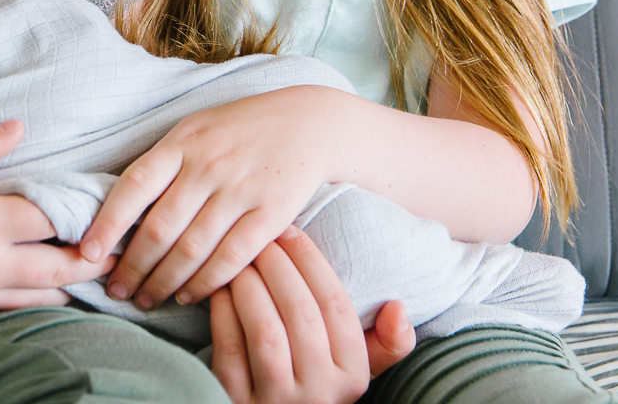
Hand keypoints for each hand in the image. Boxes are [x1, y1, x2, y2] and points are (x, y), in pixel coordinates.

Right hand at [0, 120, 115, 326]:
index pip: (51, 218)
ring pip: (42, 297)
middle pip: (62, 267)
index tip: (107, 200)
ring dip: (71, 283)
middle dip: (95, 257)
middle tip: (123, 246)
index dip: (82, 210)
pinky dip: (37, 298)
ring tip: (95, 268)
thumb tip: (17, 127)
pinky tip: (47, 287)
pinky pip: (12, 309)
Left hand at [84, 87, 339, 307]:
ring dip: (164, 281)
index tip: (87, 252)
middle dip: (133, 266)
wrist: (309, 122)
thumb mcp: (196, 129)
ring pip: (192, 248)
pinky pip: (231, 257)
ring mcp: (241, 189)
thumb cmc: (239, 130)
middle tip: (117, 289)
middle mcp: (208, 165)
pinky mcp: (272, 212)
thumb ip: (162, 163)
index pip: (134, 186)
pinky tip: (188, 296)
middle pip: (160, 227)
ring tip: (146, 298)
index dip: (107, 222)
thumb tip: (119, 207)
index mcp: (182, 142)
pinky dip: (206, 282)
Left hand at [209, 227, 413, 403]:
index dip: (311, 261)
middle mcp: (320, 393)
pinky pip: (229, 349)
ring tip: (241, 261)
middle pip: (300, 314)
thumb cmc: (313, 382)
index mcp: (353, 377)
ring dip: (250, 286)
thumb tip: (398, 308)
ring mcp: (276, 400)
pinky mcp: (236, 401)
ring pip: (265, 331)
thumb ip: (385, 342)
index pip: (337, 307)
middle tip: (261, 240)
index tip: (291, 231)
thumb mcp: (352, 368)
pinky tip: (220, 289)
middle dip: (277, 266)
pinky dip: (223, 311)